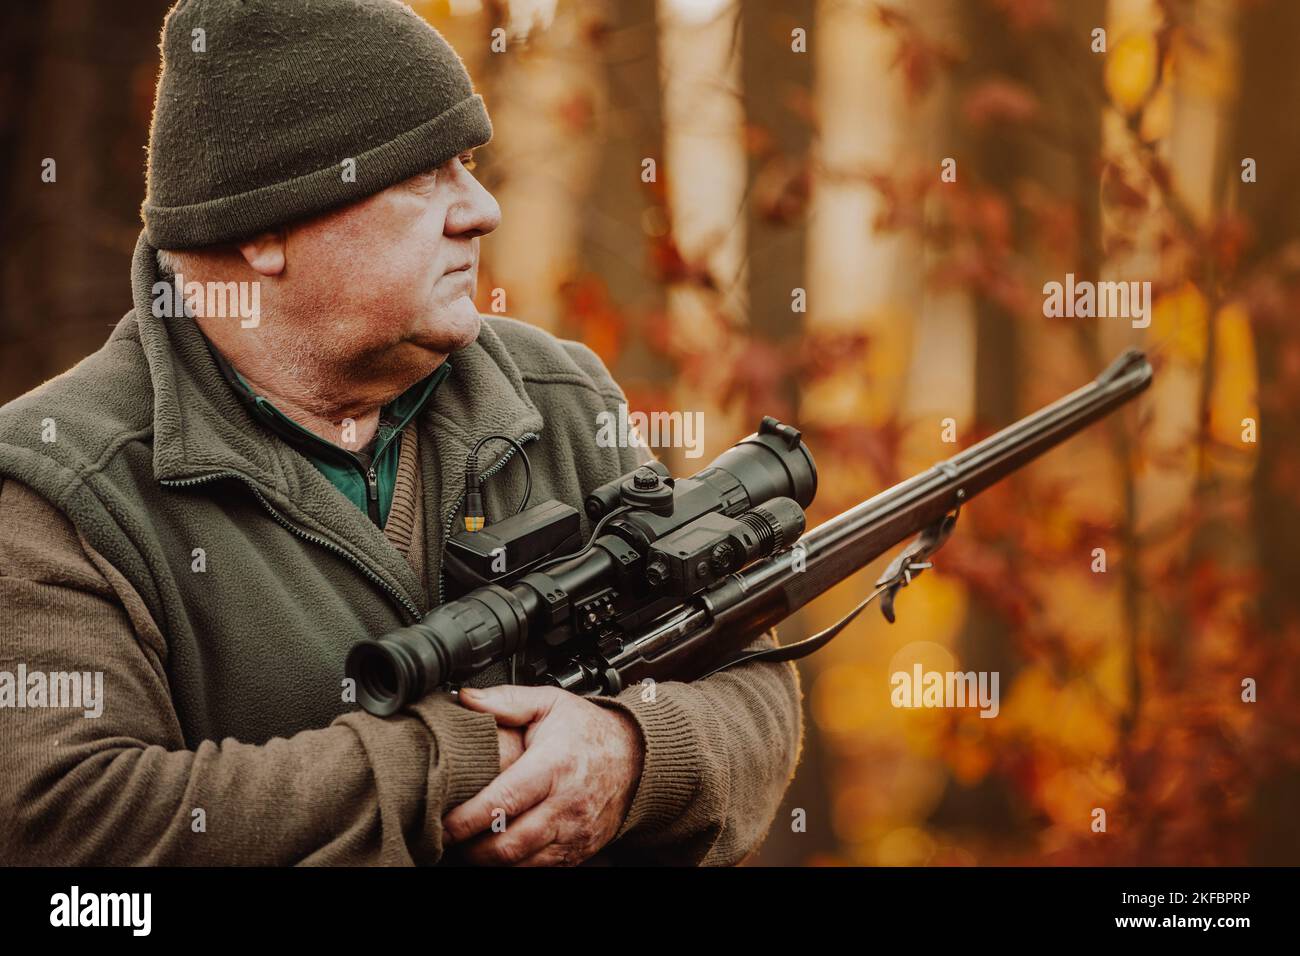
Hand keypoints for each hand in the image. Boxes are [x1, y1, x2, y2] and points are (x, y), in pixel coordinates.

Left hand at [443, 684, 643, 865]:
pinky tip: (497, 850)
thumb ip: (506, 701)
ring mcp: (575, 832)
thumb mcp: (550, 704)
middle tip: (447, 838)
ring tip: (468, 846)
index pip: (503, 801)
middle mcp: (566, 804)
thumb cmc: (587, 731)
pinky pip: (540, 870)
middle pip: (508, 844)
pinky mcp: (579, 851)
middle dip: (471, 848)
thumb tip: (466, 699)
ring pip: (522, 864)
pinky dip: (514, 866)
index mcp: (554, 765)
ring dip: (489, 860)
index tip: (444, 822)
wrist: (635, 757)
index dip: (467, 818)